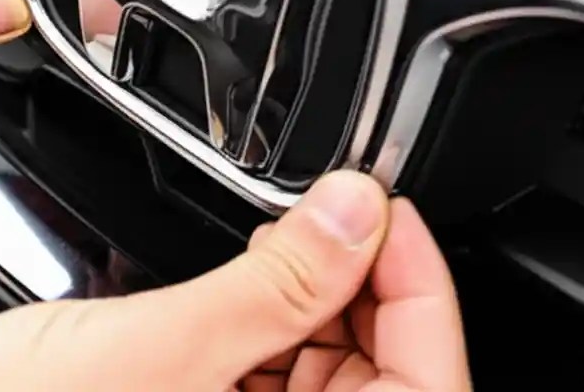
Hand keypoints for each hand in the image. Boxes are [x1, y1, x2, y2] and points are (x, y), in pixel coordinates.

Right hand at [0, 172, 470, 391]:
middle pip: (383, 373)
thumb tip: (355, 211)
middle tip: (337, 209)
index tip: (388, 212)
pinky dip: (274, 312)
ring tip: (290, 233)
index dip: (423, 292)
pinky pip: (275, 366)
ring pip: (329, 367)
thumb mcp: (157, 351)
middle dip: (365, 283)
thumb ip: (273, 286)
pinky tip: (252, 271)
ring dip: (319, 293)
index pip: (426, 389)